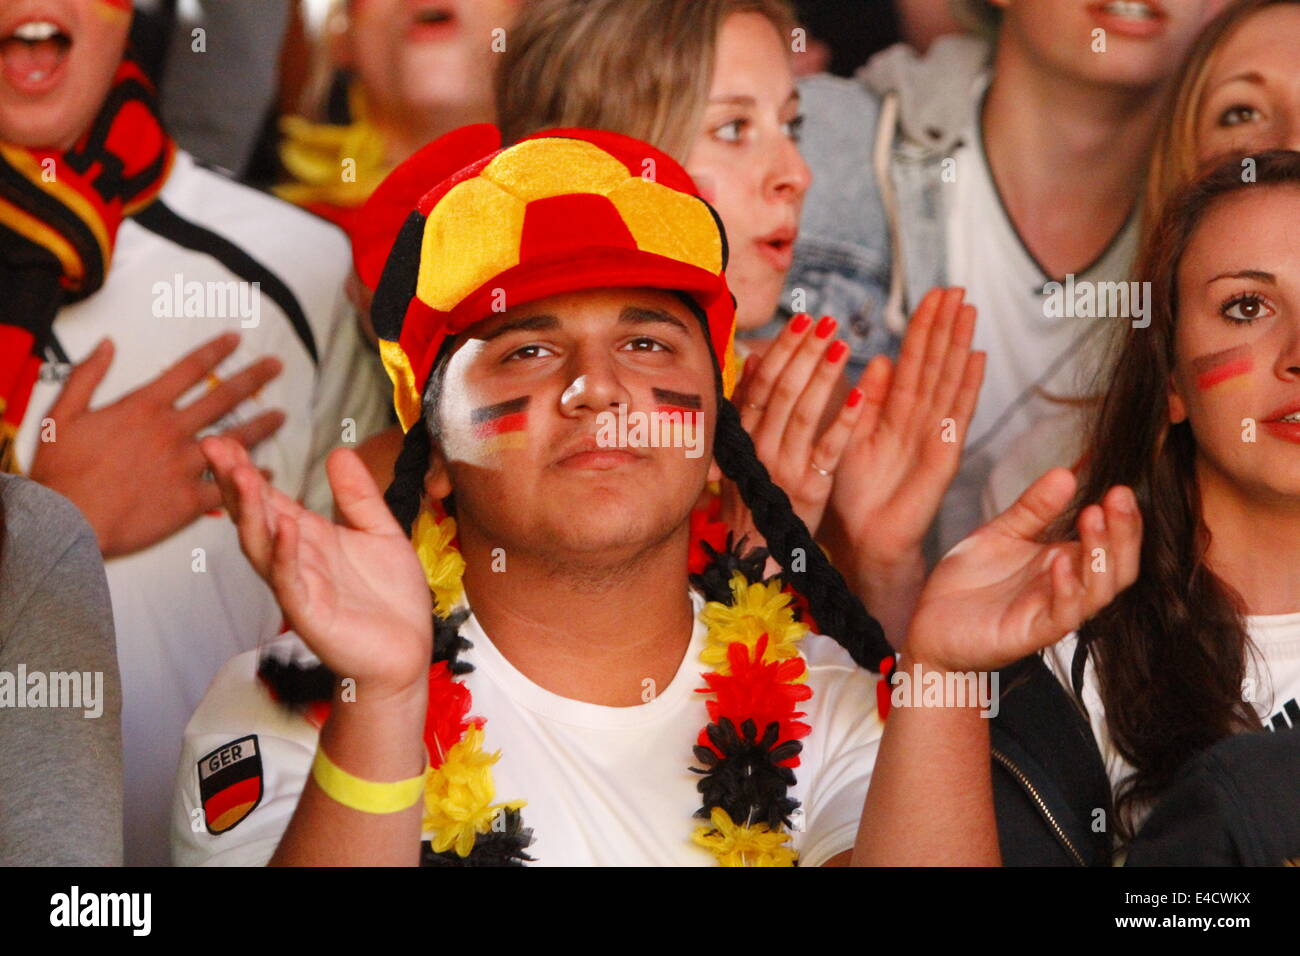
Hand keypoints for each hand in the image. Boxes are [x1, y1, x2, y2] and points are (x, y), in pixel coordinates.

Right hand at [29, 333, 284, 556]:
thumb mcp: (62, 414)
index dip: (216, 350)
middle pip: (222, 397)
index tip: (235, 338)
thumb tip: (106, 344)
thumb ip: (88, 375)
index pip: (189, 369)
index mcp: (143, 407)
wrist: (67, 521)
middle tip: (276, 366)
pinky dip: (250, 480)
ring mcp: (183, 465)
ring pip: (235, 440)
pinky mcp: (188, 500)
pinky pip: (228, 487)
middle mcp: (170, 431)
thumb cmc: (61, 474)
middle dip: (253, 378)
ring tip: (283, 416)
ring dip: (262, 426)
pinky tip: (266, 474)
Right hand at [201, 436, 431, 701]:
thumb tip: (339, 452)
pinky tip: (285, 526)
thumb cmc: (390, 598)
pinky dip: (286, 554)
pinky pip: (292, 581)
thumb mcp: (379, 533)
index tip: (223, 440)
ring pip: (263, 546)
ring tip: (242, 476)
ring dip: (251, 511)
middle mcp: (295, 560)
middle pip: (254, 517)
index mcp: (308, 538)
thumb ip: (358, 496)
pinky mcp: (311, 614)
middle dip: (233, 483)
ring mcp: (298, 587)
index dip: (245, 470)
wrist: (408, 651)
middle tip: (214, 447)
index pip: (269, 499)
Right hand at [721, 314, 866, 539]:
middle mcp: (759, 446)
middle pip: (783, 390)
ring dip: (824, 375)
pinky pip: (828, 448)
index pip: (761, 382)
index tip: (802, 319)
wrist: (756, 552)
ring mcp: (783, 467)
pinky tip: (861, 396)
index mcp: (742, 434)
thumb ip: (746, 407)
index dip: (782, 348)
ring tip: (843, 344)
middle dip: (805, 351)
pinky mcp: (809, 487)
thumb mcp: (739, 450)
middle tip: (828, 322)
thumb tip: (750, 360)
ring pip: (804, 412)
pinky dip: (844, 420)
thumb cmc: (752, 496)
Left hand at [826, 288, 984, 581]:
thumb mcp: (852, 432)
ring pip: (948, 380)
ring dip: (959, 345)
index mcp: (896, 411)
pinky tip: (977, 358)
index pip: (913, 360)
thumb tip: (876, 357)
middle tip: (955, 288)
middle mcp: (919, 418)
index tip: (933, 294)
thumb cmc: (854, 491)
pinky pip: (956, 415)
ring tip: (968, 310)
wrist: (864, 536)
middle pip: (935, 363)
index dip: (923, 328)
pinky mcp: (943, 455)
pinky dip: (968, 386)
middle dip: (944, 326)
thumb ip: (866, 398)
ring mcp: (935, 433)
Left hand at [903, 468, 1140, 673]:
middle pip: (1116, 566)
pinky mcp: (1031, 634)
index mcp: (1065, 563)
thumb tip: (1066, 472)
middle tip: (1119, 496)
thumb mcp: (1001, 534)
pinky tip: (1059, 560)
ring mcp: (1052, 612)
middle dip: (1123, 532)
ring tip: (1093, 517)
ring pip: (1098, 592)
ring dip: (1101, 555)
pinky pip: (1062, 616)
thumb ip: (1033, 509)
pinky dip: (1066, 589)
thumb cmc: (969, 584)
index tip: (1120, 487)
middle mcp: (1067, 589)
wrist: (930, 626)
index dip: (1123, 518)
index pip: (1112, 543)